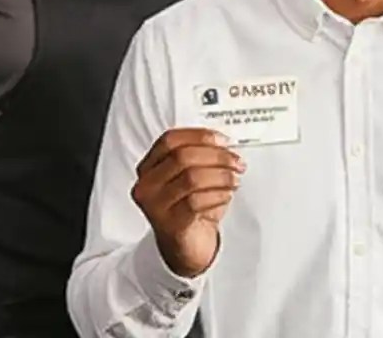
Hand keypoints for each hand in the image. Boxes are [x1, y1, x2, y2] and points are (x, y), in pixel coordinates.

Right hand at [131, 128, 245, 277]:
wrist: (185, 246)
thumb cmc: (190, 208)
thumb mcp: (191, 177)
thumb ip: (201, 157)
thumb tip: (225, 144)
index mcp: (149, 167)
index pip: (170, 140)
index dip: (199, 136)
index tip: (223, 140)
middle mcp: (147, 185)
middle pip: (183, 157)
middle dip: (217, 156)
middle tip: (236, 162)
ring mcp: (155, 206)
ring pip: (192, 178)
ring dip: (221, 176)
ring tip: (234, 180)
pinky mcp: (169, 224)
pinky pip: (197, 202)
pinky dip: (218, 195)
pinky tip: (226, 195)